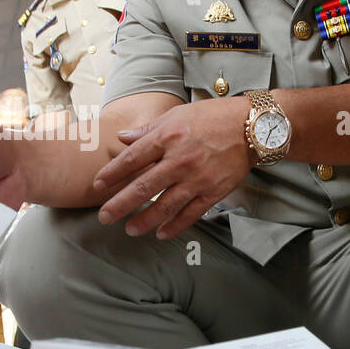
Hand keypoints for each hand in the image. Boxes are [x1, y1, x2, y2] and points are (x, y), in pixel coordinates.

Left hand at [92, 96, 253, 239]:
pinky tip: (161, 233)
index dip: (113, 173)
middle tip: (104, 217)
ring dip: (145, 220)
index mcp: (167, 138)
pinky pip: (191, 214)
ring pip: (165, 206)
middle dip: (121, 204)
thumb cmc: (211, 117)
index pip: (132, 158)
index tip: (97, 184)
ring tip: (130, 230)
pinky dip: (175, 226)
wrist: (251, 127)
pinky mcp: (214, 192)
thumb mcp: (176, 115)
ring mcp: (197, 179)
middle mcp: (180, 160)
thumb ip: (147, 130)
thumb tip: (122, 137)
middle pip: (144, 187)